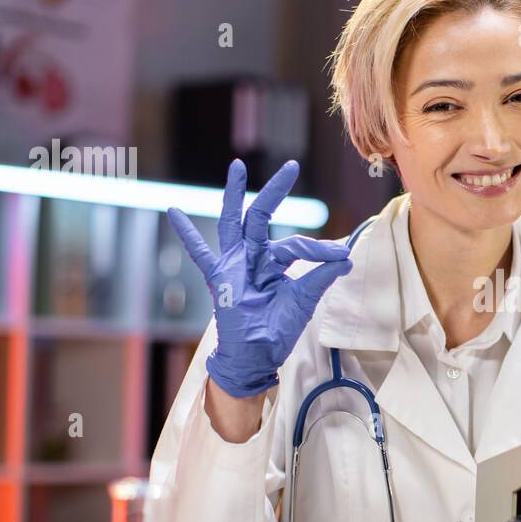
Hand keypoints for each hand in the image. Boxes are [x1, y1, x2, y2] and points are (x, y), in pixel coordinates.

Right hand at [167, 159, 352, 397]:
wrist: (257, 355)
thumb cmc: (278, 328)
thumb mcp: (304, 299)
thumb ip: (321, 277)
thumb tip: (347, 258)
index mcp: (273, 261)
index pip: (296, 245)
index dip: (319, 249)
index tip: (340, 256)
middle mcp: (253, 256)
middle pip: (262, 216)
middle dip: (276, 191)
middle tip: (291, 166)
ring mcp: (234, 264)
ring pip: (233, 222)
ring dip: (234, 195)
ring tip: (237, 167)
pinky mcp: (219, 277)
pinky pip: (200, 253)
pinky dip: (187, 234)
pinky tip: (173, 211)